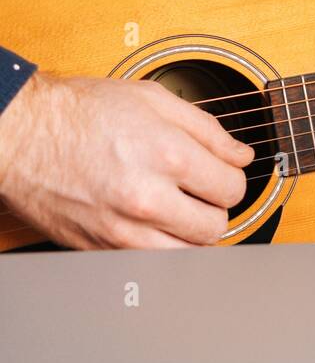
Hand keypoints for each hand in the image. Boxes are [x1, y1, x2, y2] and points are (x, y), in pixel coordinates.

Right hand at [0, 72, 254, 249]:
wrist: (26, 136)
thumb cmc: (82, 112)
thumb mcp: (153, 98)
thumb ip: (207, 129)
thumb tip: (241, 155)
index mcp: (166, 154)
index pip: (231, 188)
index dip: (234, 177)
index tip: (224, 171)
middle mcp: (147, 198)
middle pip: (216, 227)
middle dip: (216, 206)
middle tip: (203, 189)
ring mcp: (123, 231)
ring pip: (188, 253)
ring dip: (193, 232)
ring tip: (180, 206)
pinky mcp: (103, 251)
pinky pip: (153, 264)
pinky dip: (163, 247)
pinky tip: (155, 221)